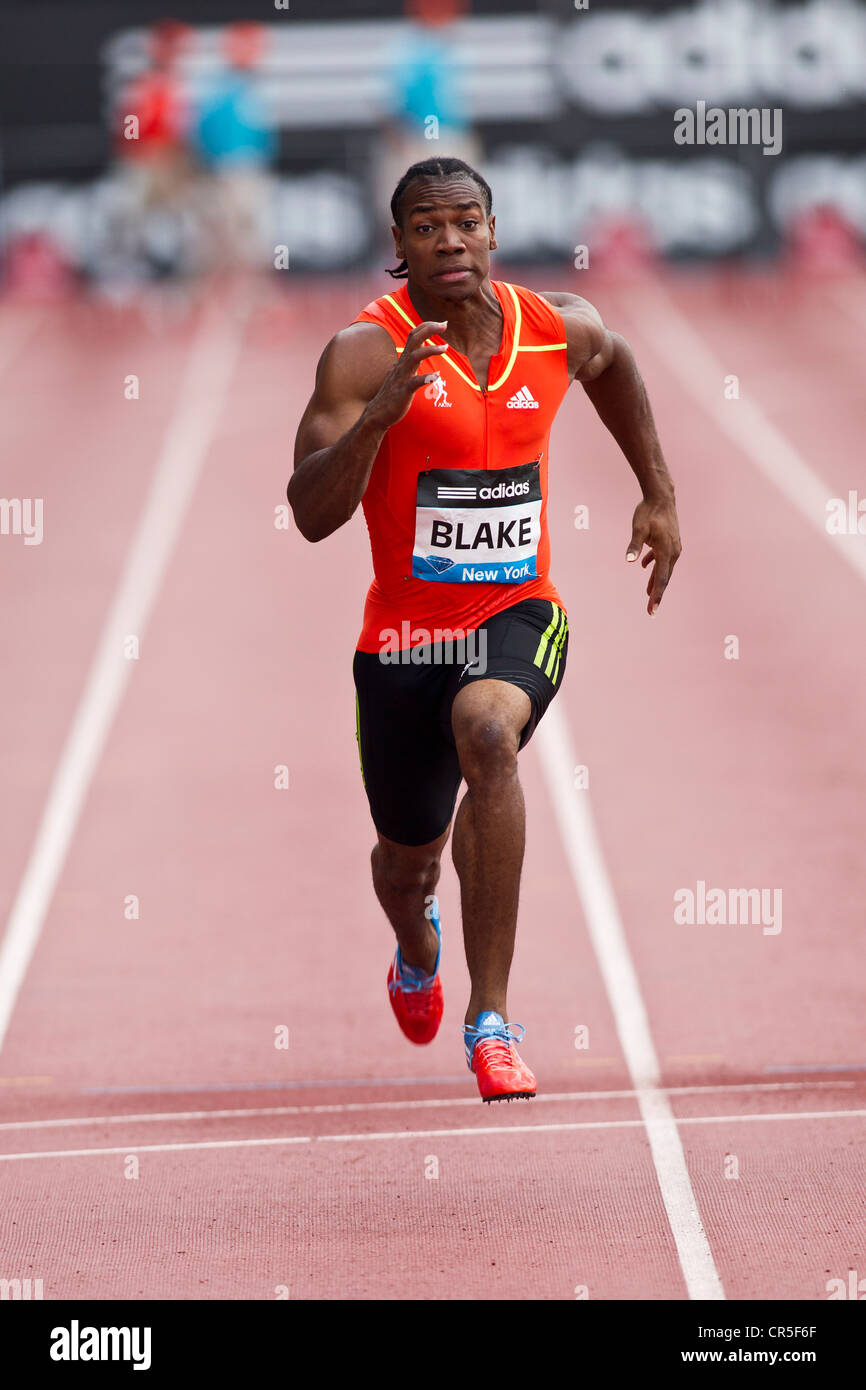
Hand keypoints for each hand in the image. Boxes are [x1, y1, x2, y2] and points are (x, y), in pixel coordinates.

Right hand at [365, 321, 448, 429]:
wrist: (378, 414)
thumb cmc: (392, 394)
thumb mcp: (402, 373)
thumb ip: (411, 363)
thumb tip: (420, 353)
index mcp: (403, 360)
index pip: (413, 336)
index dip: (427, 327)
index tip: (441, 324)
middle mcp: (402, 365)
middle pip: (414, 340)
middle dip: (429, 330)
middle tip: (444, 325)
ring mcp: (402, 377)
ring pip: (415, 357)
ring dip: (430, 350)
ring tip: (445, 348)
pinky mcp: (403, 391)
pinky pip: (415, 382)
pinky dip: (426, 378)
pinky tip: (436, 377)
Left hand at [626, 496, 681, 615]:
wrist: (661, 496)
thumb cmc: (648, 512)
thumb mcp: (638, 528)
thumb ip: (634, 545)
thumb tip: (629, 560)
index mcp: (666, 551)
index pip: (661, 579)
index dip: (656, 596)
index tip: (652, 610)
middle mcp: (673, 552)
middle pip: (664, 578)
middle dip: (657, 594)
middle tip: (650, 610)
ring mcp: (673, 546)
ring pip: (664, 569)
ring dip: (655, 581)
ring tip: (647, 595)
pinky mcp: (670, 542)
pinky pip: (663, 558)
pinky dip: (655, 565)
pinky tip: (644, 567)